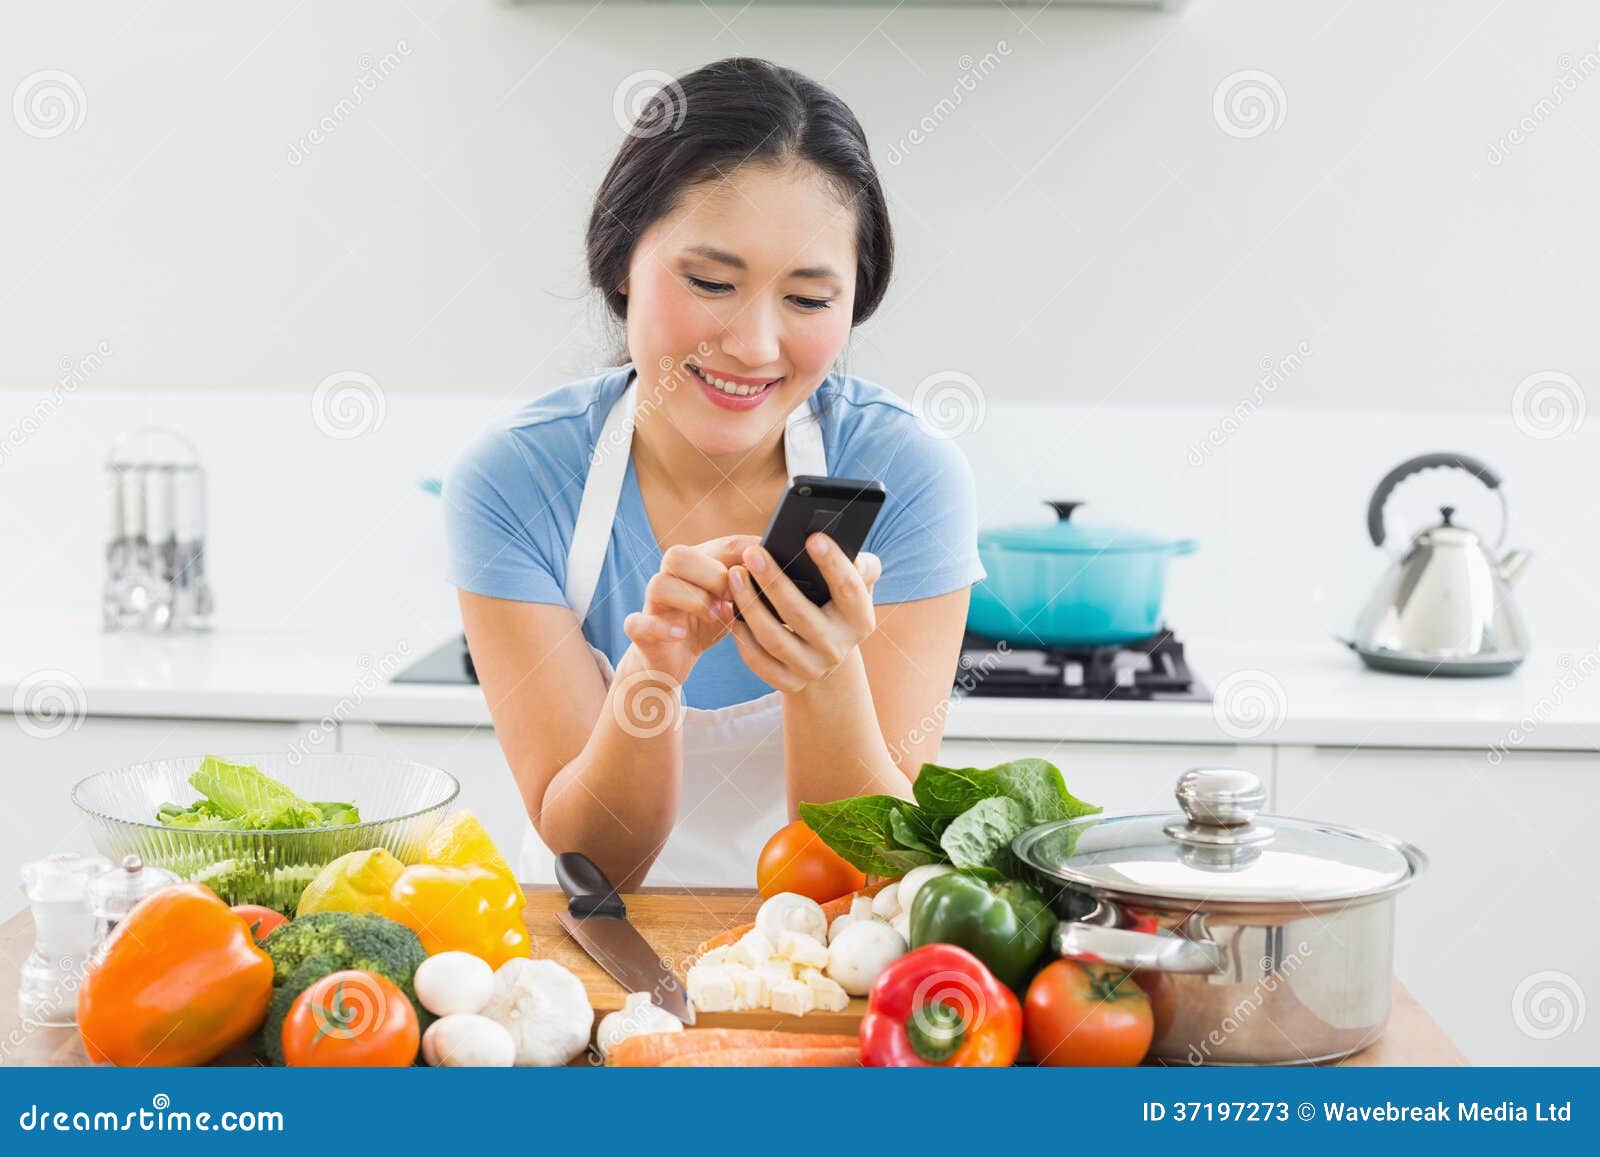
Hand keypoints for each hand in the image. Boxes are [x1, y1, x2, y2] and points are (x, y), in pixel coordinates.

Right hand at [622, 534, 756, 683]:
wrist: (669, 659)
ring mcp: (653, 603)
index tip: (769, 563)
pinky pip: (637, 622)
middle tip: (733, 596)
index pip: (721, 544)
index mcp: (696, 566)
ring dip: (693, 599)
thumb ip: (750, 584)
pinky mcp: (641, 630)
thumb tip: (785, 570)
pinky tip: (681, 634)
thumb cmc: (705, 624)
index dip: (747, 551)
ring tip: (716, 616)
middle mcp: (670, 577)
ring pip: (659, 583)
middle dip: (712, 574)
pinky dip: (660, 627)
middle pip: (678, 554)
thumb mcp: (732, 603)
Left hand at [724, 534, 882, 693]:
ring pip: (774, 638)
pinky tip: (731, 610)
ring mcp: (813, 669)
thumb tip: (838, 540)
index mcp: (860, 619)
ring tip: (735, 575)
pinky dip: (743, 635)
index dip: (833, 564)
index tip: (812, 538)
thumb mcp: (854, 587)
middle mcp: (838, 648)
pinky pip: (759, 660)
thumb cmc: (835, 604)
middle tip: (752, 553)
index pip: (849, 589)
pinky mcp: (789, 682)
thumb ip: (857, 564)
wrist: (825, 654)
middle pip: (800, 614)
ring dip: (750, 605)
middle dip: (773, 581)